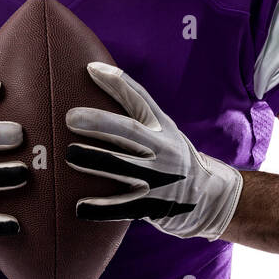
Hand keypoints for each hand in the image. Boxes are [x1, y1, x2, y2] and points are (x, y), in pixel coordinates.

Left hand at [65, 62, 242, 240]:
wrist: (208, 198)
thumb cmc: (173, 155)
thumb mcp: (163, 129)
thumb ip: (133, 103)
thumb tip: (94, 70)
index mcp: (162, 130)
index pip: (140, 101)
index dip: (116, 84)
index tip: (89, 70)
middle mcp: (163, 151)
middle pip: (129, 132)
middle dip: (100, 123)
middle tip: (70, 117)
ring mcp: (158, 180)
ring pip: (122, 167)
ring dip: (94, 161)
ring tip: (69, 154)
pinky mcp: (151, 208)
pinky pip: (122, 208)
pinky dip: (101, 208)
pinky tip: (80, 206)